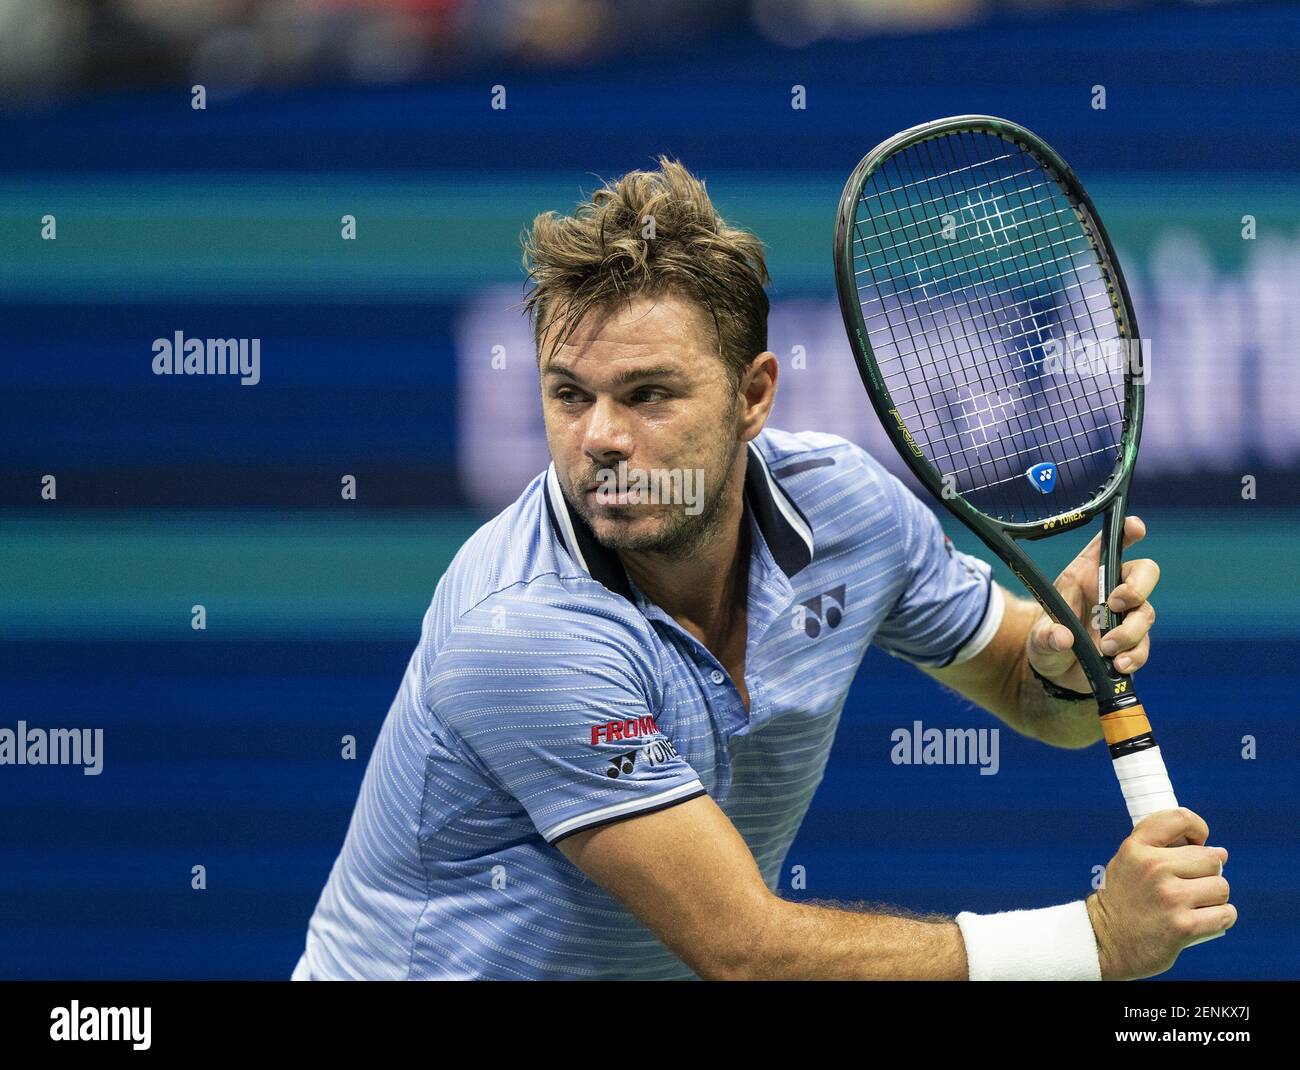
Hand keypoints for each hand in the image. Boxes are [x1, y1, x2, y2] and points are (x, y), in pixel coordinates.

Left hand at [1026, 515, 1157, 694]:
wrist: (1055, 672)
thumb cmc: (1047, 640)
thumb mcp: (1038, 637)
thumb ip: (1047, 636)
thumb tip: (1063, 637)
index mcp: (1086, 574)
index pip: (1110, 545)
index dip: (1126, 531)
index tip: (1134, 527)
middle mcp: (1110, 590)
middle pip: (1144, 573)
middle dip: (1137, 586)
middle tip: (1116, 602)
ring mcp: (1126, 617)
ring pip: (1146, 612)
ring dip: (1129, 630)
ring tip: (1107, 648)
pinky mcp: (1133, 644)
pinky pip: (1144, 646)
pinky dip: (1135, 656)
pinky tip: (1119, 665)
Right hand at [1086, 808, 1234, 979]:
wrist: (1104, 941)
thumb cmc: (1123, 899)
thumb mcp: (1129, 861)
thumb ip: (1164, 847)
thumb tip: (1222, 853)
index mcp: (1137, 847)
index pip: (1180, 818)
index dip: (1198, 828)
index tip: (1197, 842)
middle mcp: (1153, 868)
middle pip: (1211, 859)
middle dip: (1207, 873)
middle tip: (1189, 885)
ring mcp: (1170, 897)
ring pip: (1221, 887)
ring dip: (1214, 898)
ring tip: (1193, 905)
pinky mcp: (1183, 926)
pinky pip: (1225, 914)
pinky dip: (1220, 918)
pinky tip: (1203, 921)